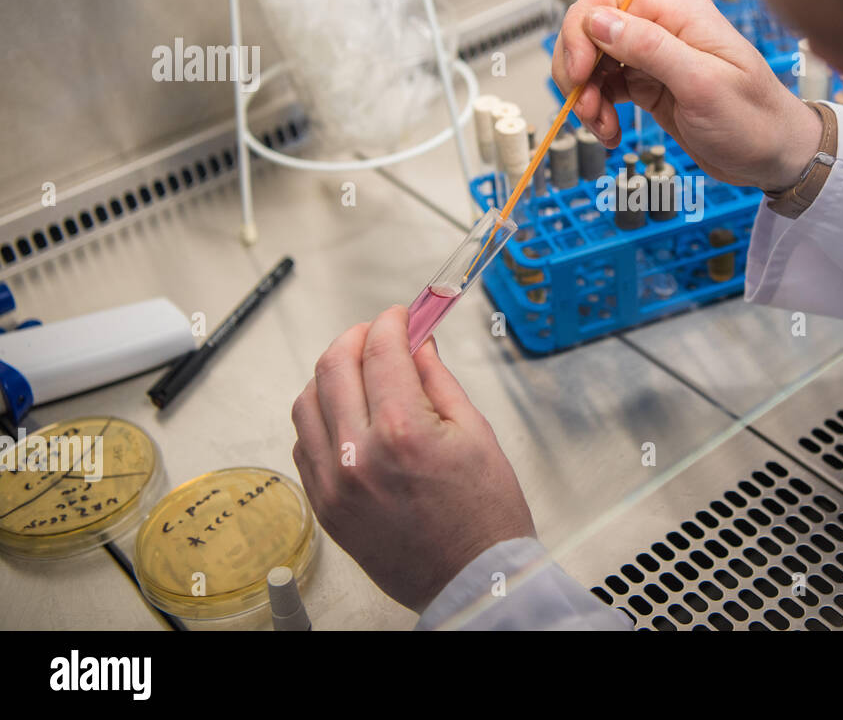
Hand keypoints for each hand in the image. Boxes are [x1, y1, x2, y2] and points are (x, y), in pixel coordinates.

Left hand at [291, 306, 535, 611]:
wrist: (470, 579)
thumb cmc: (484, 515)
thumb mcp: (475, 433)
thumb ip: (438, 381)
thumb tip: (417, 344)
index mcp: (403, 432)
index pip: (381, 351)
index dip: (392, 322)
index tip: (401, 316)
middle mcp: (358, 454)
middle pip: (333, 367)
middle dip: (357, 338)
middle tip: (378, 334)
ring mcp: (334, 482)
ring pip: (306, 402)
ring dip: (331, 375)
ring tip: (360, 373)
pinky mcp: (324, 505)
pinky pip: (304, 443)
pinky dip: (320, 417)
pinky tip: (347, 415)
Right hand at [552, 0, 823, 192]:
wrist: (776, 158)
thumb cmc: (754, 120)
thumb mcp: (703, 84)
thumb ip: (650, 48)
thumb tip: (599, 20)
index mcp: (679, 12)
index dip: (582, 30)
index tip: (580, 72)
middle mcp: (664, 28)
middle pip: (593, 28)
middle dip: (578, 68)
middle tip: (585, 108)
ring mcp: (655, 57)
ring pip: (595, 61)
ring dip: (586, 95)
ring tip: (602, 128)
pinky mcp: (650, 85)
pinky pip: (607, 88)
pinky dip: (599, 110)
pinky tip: (609, 133)